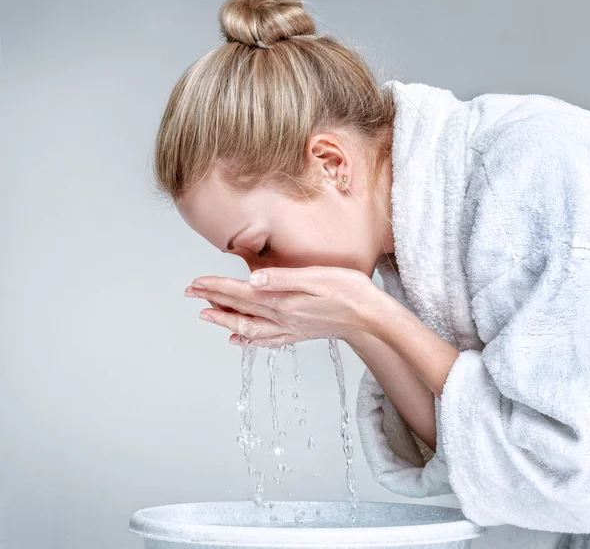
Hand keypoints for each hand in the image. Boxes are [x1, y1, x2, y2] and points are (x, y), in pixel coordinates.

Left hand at [184, 266, 379, 346]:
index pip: (241, 293)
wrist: (371, 319)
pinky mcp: (298, 333)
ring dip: (225, 320)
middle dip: (212, 301)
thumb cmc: (349, 292)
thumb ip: (283, 279)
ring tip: (206, 314)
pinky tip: (239, 338)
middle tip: (190, 293)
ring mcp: (289, 329)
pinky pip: (266, 340)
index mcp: (283, 302)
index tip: (195, 283)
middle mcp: (282, 318)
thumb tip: (251, 279)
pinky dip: (248, 339)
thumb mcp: (317, 278)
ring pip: (248, 328)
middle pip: (240, 309)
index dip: (216, 287)